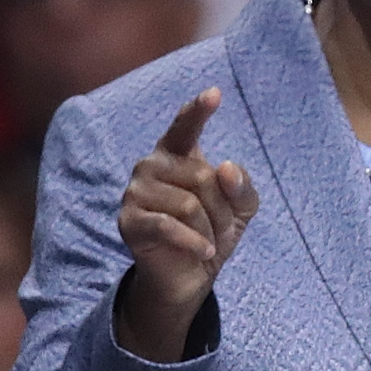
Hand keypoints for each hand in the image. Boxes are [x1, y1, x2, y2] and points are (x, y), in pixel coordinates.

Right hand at [118, 89, 260, 361]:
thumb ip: (241, 185)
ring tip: (209, 241)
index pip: (185, 128)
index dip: (197, 111)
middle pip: (203, 177)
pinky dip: (195, 242)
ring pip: (189, 204)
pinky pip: (170, 226)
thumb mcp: (240, 208)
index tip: (214, 93)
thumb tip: (225, 168)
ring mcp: (135, 192)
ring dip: (210, 229)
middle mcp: (151, 165)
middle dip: (222, 209)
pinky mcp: (128, 221)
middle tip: (220, 229)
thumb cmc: (211, 233)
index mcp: (176, 154)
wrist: (188, 277)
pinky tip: (205, 253)